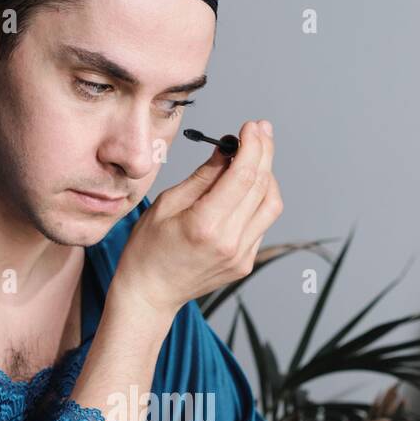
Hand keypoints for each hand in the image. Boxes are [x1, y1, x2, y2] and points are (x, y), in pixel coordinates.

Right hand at [113, 119, 282, 317]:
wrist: (150, 294)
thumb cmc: (148, 248)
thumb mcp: (167, 203)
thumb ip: (203, 176)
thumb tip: (228, 150)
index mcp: (206, 225)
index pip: (243, 176)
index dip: (253, 146)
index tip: (252, 126)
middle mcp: (230, 242)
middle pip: (262, 186)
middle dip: (264, 152)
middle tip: (260, 131)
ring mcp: (241, 256)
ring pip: (271, 205)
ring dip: (267, 176)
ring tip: (255, 158)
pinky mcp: (245, 263)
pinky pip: (262, 223)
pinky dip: (258, 200)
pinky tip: (245, 189)